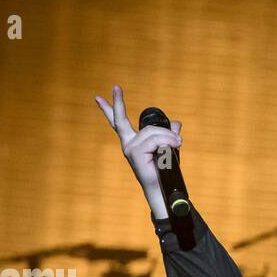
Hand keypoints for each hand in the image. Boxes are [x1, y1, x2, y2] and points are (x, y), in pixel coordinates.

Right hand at [93, 84, 182, 217]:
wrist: (163, 188)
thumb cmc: (163, 171)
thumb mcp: (168, 148)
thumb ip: (170, 135)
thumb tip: (176, 124)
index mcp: (132, 142)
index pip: (118, 123)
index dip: (111, 108)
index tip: (98, 97)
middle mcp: (128, 144)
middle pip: (122, 120)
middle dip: (117, 103)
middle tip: (115, 87)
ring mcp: (129, 148)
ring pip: (151, 132)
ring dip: (168, 137)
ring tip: (178, 144)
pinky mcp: (135, 152)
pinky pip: (154, 139)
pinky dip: (167, 141)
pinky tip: (175, 146)